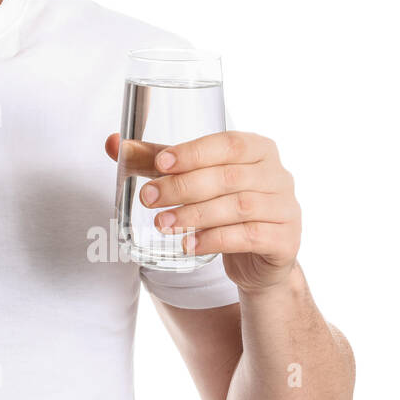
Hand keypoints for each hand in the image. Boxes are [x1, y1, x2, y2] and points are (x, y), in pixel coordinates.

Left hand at [104, 130, 300, 291]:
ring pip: (239, 207)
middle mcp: (278, 175)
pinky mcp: (286, 240)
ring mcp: (286, 208)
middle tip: (148, 199)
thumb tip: (112, 143)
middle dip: (184, 187)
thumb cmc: (224, 205)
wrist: (259, 256)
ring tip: (162, 224)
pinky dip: (215, 240)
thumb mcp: (193, 179)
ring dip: (195, 215)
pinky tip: (189, 244)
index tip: (160, 163)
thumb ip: (156, 161)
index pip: (228, 143)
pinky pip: (250, 237)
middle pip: (229, 177)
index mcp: (258, 149)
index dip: (194, 152)